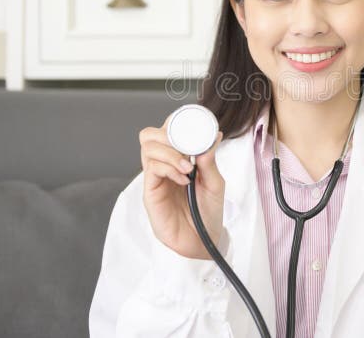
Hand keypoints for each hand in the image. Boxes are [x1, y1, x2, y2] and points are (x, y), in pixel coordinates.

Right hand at [139, 112, 224, 259]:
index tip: (194, 126)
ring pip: (148, 148)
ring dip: (170, 152)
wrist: (202, 240)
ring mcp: (155, 177)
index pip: (168, 131)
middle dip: (168, 134)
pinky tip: (183, 179)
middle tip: (186, 147)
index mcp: (178, 158)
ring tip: (188, 168)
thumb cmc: (207, 212)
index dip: (175, 122)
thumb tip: (214, 135)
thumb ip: (210, 160)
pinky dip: (168, 168)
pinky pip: (151, 169)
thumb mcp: (215, 183)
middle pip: (150, 135)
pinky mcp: (150, 192)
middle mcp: (164, 164)